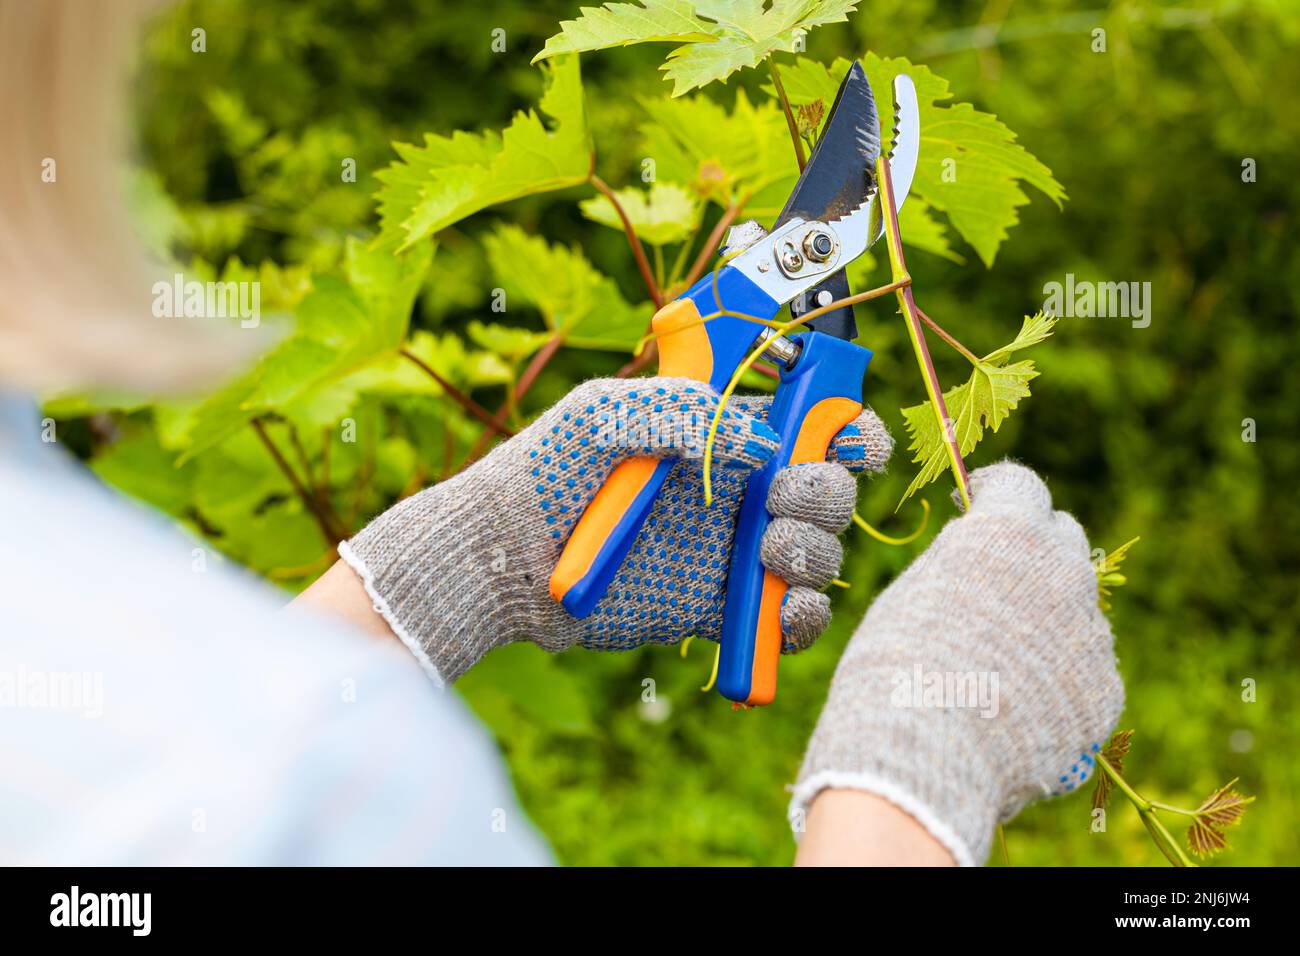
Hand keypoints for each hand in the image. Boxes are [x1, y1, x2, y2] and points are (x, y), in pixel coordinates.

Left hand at [339, 377, 891, 682]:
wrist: (503, 557)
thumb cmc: (547, 470)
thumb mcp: (602, 413)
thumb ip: (682, 411)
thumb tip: (762, 442)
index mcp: (722, 435)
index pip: (812, 423)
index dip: (848, 428)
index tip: (856, 440)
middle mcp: (739, 492)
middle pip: (829, 490)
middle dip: (827, 492)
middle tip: (781, 497)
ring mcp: (732, 553)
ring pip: (819, 556)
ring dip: (815, 552)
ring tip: (768, 551)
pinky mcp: (718, 609)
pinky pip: (786, 620)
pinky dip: (799, 620)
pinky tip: (779, 609)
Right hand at [791, 462, 1123, 865]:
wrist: (922, 755)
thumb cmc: (894, 667)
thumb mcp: (912, 593)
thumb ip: (957, 566)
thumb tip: (977, 562)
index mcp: (1008, 534)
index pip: (1020, 485)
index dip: (995, 490)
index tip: (976, 500)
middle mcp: (1062, 573)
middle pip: (1064, 538)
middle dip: (1034, 546)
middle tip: (995, 573)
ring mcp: (1090, 635)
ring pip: (1077, 608)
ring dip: (1046, 616)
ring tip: (996, 658)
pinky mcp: (1102, 692)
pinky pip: (1084, 671)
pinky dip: (1057, 678)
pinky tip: (1015, 705)